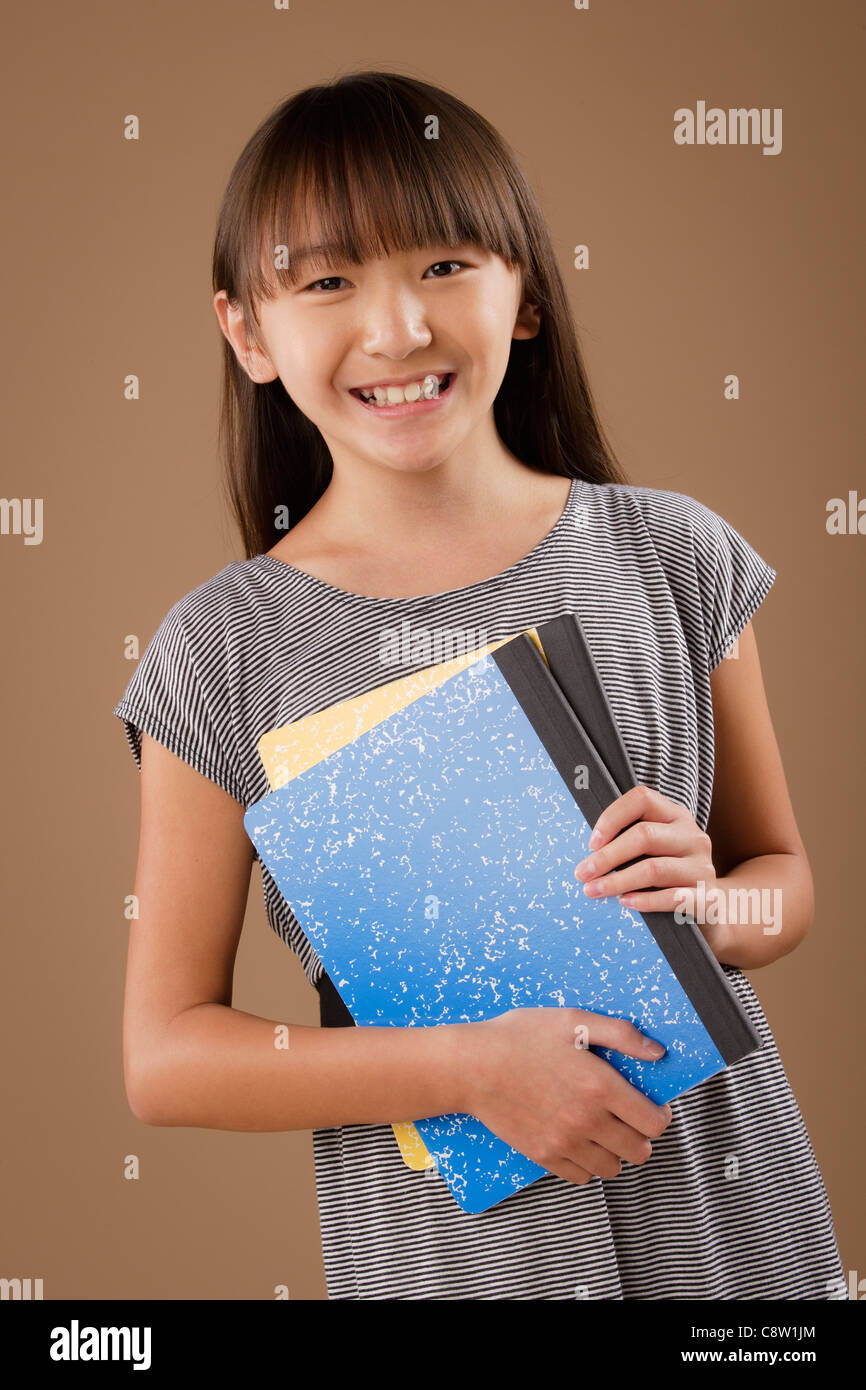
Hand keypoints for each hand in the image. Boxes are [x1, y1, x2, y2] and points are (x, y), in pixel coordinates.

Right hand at [464, 1007, 673, 1184]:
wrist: (472, 1066)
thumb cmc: (520, 1037)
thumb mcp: (573, 1021)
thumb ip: (621, 1034)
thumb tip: (658, 1052)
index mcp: (600, 1087)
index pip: (654, 1123)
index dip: (660, 1115)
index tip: (653, 1106)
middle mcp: (586, 1121)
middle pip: (639, 1151)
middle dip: (641, 1135)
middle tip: (629, 1118)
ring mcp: (564, 1143)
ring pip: (612, 1168)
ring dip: (615, 1152)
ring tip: (604, 1130)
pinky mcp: (543, 1156)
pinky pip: (581, 1177)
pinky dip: (587, 1165)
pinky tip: (580, 1141)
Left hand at [574, 784, 717, 915]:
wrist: (714, 908)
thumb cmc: (670, 874)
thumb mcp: (655, 850)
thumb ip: (629, 841)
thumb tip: (589, 849)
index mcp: (676, 816)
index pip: (642, 799)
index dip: (612, 817)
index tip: (591, 842)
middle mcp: (692, 836)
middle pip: (644, 835)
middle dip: (607, 856)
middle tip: (582, 873)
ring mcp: (702, 866)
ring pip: (654, 869)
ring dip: (617, 881)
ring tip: (593, 891)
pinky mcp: (706, 896)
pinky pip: (672, 897)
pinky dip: (644, 901)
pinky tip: (625, 902)